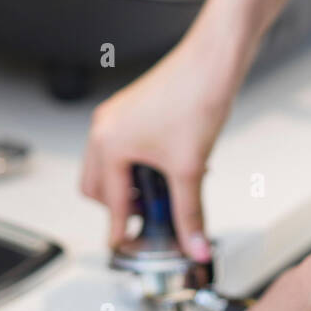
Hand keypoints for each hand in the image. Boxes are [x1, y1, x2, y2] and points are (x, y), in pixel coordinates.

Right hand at [80, 29, 244, 260]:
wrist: (212, 61)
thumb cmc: (195, 96)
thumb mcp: (190, 168)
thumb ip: (190, 214)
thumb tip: (194, 242)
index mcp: (108, 144)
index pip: (110, 204)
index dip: (122, 231)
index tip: (128, 249)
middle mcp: (104, 128)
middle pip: (97, 188)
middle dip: (122, 208)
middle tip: (152, 220)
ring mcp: (115, 117)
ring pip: (109, 168)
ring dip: (132, 187)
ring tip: (166, 194)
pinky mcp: (130, 110)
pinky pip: (122, 149)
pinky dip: (139, 166)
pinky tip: (171, 169)